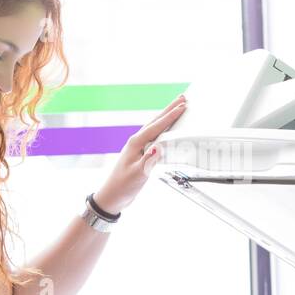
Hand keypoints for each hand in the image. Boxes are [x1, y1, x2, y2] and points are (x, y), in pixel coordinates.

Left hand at [93, 94, 186, 214]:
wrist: (112, 196)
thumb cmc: (123, 186)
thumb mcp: (138, 174)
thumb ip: (149, 160)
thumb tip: (159, 147)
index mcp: (136, 143)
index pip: (156, 126)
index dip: (170, 116)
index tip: (182, 107)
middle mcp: (136, 141)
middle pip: (156, 121)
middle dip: (169, 109)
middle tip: (182, 98)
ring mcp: (138, 147)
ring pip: (155, 127)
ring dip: (166, 116)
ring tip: (177, 107)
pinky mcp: (141, 153)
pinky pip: (155, 136)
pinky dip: (163, 128)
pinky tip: (167, 128)